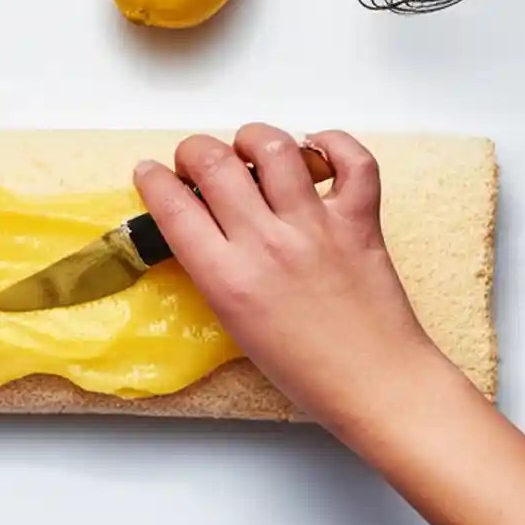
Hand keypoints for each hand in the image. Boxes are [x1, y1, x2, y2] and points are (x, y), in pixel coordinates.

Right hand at [132, 123, 439, 432]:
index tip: (150, 172)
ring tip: (250, 152)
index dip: (151, 178)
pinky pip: (352, 159)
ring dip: (252, 139)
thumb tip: (200, 220)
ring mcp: (315, 227)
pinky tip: (315, 154)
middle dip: (193, 150)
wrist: (374, 385)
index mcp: (226, 278)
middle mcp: (266, 244)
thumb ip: (213, 267)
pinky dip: (332, 144)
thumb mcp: (232, 321)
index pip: (172, 205)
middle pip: (213, 162)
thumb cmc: (301, 367)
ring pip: (274, 147)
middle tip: (197, 162)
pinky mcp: (360, 221)